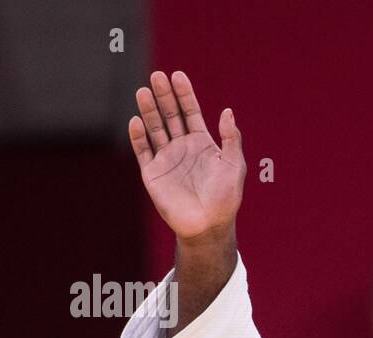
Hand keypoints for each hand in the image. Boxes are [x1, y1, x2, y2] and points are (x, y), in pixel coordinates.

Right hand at [128, 71, 244, 243]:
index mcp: (202, 143)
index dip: (185, 94)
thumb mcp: (235, 166)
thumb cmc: (226, 198)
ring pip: (154, 128)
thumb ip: (231, 139)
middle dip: (164, 96)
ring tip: (143, 91)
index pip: (190, 112)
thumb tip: (228, 111)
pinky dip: (138, 136)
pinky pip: (143, 150)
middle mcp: (182, 147)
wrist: (208, 226)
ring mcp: (166, 159)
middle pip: (170, 115)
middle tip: (157, 76)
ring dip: (149, 110)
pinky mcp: (152, 173)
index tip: (178, 75)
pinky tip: (137, 121)